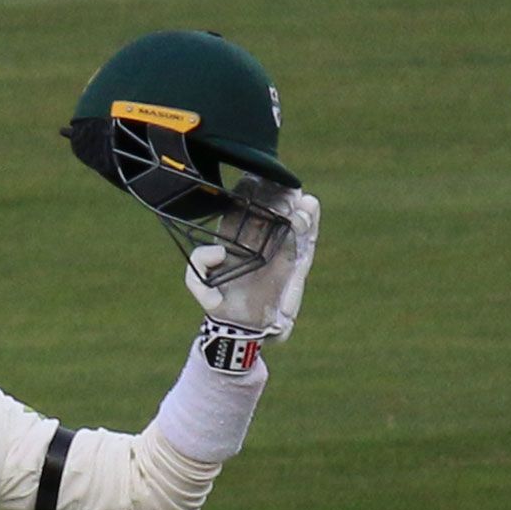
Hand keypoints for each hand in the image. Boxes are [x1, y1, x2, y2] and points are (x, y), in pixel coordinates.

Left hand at [186, 178, 319, 340]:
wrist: (244, 328)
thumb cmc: (222, 304)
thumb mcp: (202, 285)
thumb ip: (200, 264)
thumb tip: (219, 249)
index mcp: (238, 237)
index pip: (245, 205)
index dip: (249, 191)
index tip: (251, 181)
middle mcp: (260, 238)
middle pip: (270, 205)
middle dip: (275, 191)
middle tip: (277, 184)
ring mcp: (280, 246)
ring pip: (291, 217)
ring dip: (295, 203)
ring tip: (296, 195)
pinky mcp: (297, 259)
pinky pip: (307, 236)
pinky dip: (311, 220)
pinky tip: (310, 205)